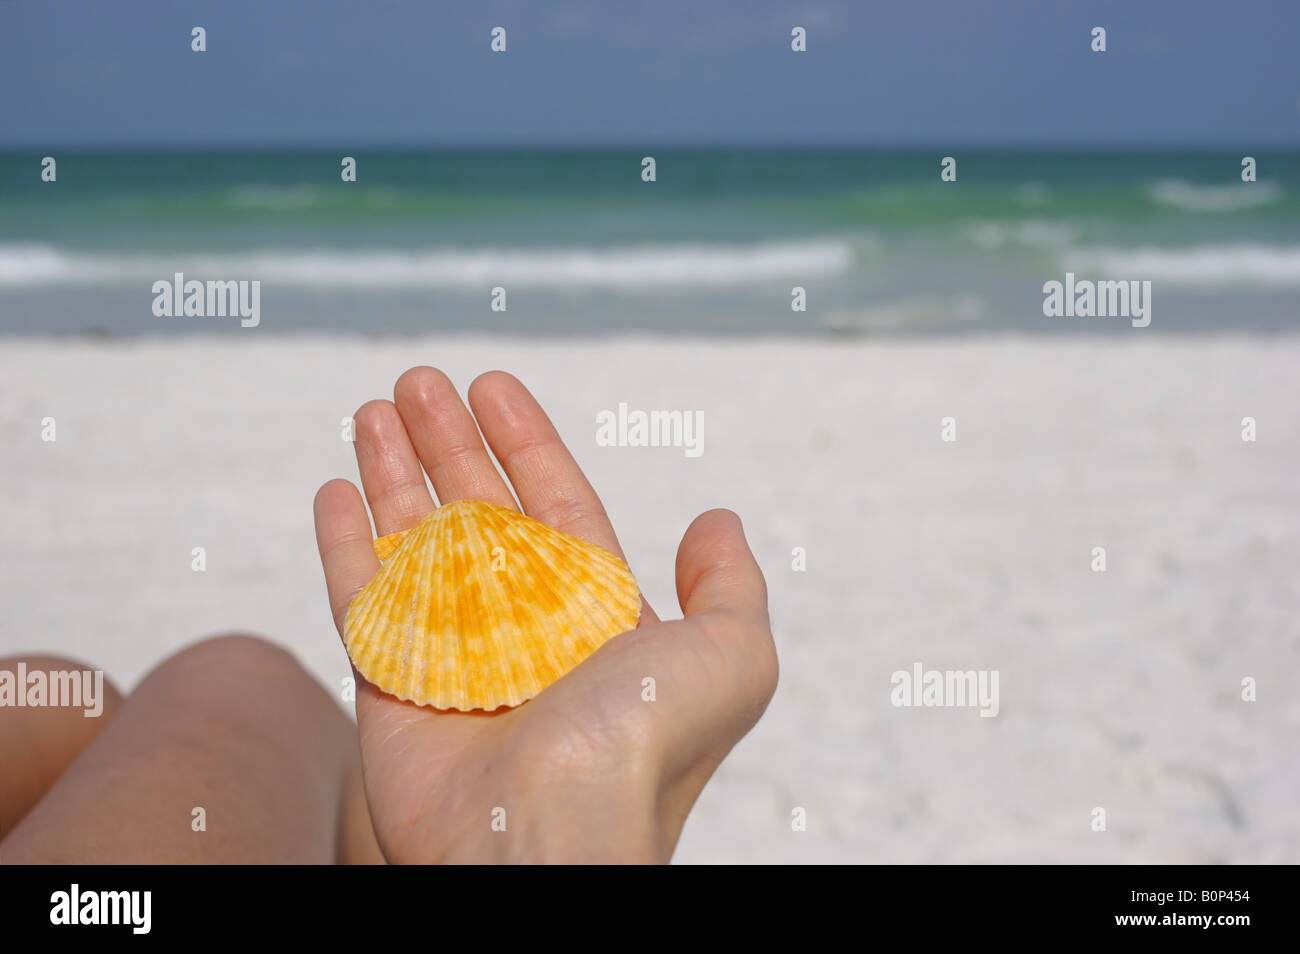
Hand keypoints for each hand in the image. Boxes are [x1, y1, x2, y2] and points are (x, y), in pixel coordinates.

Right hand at [313, 368, 776, 862]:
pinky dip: (344, 547)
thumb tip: (716, 519)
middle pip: (477, 511)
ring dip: (393, 475)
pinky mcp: (390, 687)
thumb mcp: (732, 657)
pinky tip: (335, 491)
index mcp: (594, 614)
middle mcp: (523, 628)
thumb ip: (731, 586)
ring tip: (372, 409)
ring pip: (415, 543)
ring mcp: (452, 656)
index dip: (525, 442)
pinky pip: (359, 602)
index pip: (555, 503)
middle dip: (448, 441)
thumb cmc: (643, 745)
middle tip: (416, 381)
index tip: (490, 384)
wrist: (550, 837)